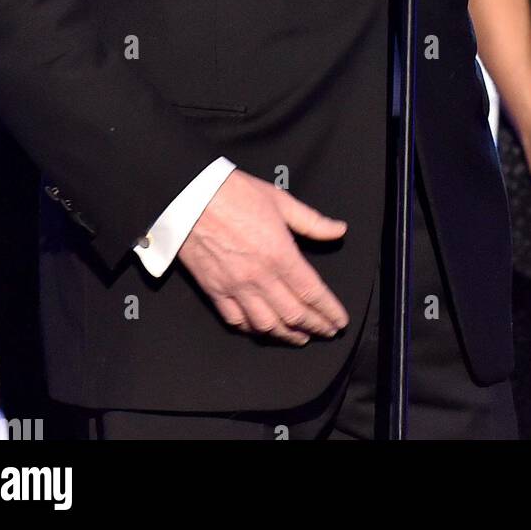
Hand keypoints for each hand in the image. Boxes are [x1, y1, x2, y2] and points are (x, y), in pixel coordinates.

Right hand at [178, 168, 349, 344]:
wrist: (190, 197)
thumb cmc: (235, 193)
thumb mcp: (280, 200)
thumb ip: (312, 221)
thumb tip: (339, 230)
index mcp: (279, 253)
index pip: (312, 292)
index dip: (329, 311)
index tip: (340, 321)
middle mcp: (259, 276)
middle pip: (293, 314)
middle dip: (314, 327)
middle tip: (326, 332)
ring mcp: (235, 286)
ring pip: (266, 324)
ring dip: (287, 335)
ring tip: (300, 337)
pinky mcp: (214, 290)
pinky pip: (236, 320)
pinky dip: (253, 330)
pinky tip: (263, 330)